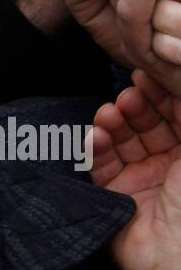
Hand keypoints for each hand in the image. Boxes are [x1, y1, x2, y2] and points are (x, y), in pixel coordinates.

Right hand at [92, 72, 180, 269]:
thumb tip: (178, 78)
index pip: (175, 114)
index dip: (162, 93)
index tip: (148, 73)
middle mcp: (169, 165)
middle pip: (147, 123)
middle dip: (137, 105)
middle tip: (129, 93)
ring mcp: (141, 179)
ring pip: (122, 139)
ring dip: (114, 122)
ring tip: (110, 113)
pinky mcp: (116, 196)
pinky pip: (101, 165)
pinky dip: (97, 147)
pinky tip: (98, 135)